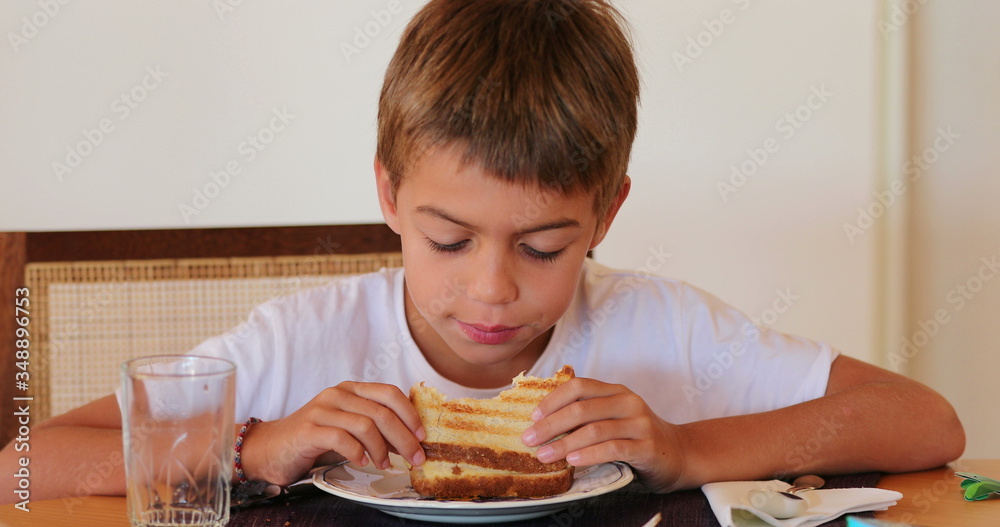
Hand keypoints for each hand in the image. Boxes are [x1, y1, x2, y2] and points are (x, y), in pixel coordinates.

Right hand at [240, 382, 425, 484]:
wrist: (270, 448)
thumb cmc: (314, 439)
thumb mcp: (349, 428)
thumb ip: (375, 429)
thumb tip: (410, 441)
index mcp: (351, 389)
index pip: (390, 392)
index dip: (410, 414)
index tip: (422, 435)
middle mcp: (338, 394)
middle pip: (382, 412)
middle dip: (404, 437)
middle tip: (415, 458)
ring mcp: (322, 409)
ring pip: (365, 424)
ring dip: (382, 449)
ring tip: (385, 465)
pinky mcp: (309, 429)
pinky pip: (342, 438)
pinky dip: (357, 452)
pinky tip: (362, 463)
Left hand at [521, 378, 686, 492]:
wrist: (678, 454)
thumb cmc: (635, 437)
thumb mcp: (612, 418)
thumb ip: (587, 415)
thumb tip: (542, 423)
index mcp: (615, 391)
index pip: (578, 386)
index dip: (552, 400)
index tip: (533, 417)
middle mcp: (628, 402)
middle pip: (581, 408)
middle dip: (550, 424)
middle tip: (529, 440)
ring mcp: (639, 423)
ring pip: (594, 429)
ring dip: (564, 444)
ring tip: (544, 455)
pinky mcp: (647, 447)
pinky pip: (613, 448)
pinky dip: (589, 455)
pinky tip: (573, 462)